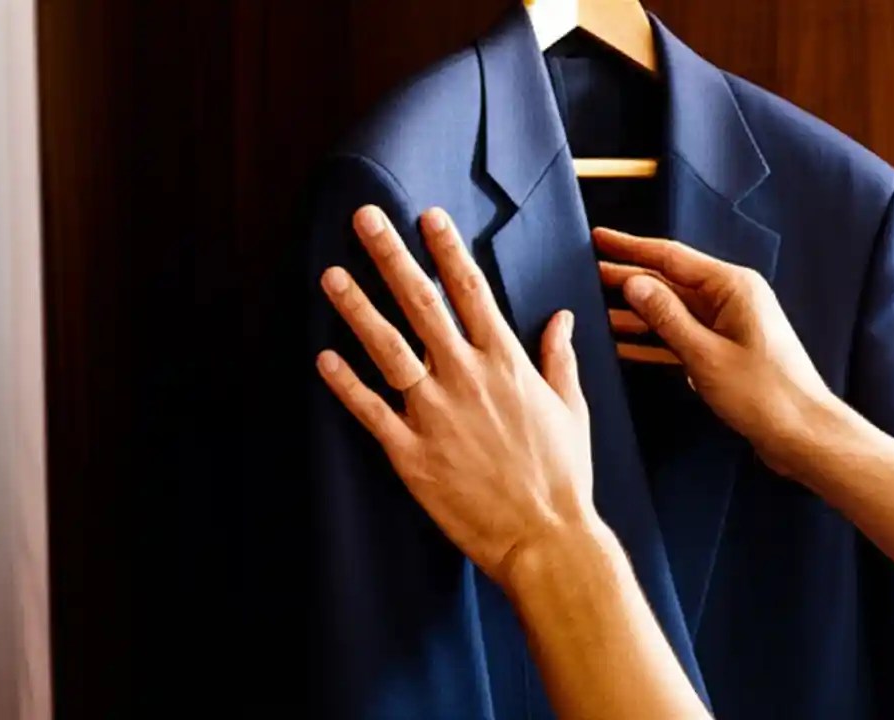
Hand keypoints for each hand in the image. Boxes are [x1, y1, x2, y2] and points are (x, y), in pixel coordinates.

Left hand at [317, 205, 597, 588]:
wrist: (545, 538)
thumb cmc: (562, 475)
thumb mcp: (571, 408)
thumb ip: (559, 358)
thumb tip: (563, 318)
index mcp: (507, 362)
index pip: (471, 290)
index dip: (446, 248)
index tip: (426, 215)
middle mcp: (466, 378)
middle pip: (421, 303)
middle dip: (390, 256)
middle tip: (363, 218)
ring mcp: (434, 414)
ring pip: (387, 348)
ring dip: (356, 307)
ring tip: (329, 274)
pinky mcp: (410, 453)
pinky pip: (369, 410)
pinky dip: (344, 382)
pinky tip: (323, 355)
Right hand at [595, 228, 843, 475]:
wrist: (804, 434)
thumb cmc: (765, 395)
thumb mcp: (706, 354)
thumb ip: (667, 317)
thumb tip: (634, 283)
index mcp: (733, 287)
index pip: (671, 257)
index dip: (631, 248)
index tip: (600, 238)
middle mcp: (732, 299)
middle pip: (670, 282)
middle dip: (629, 278)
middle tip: (588, 273)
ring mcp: (730, 325)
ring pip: (673, 311)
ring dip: (637, 312)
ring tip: (598, 308)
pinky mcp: (727, 351)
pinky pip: (682, 337)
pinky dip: (654, 339)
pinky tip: (624, 344)